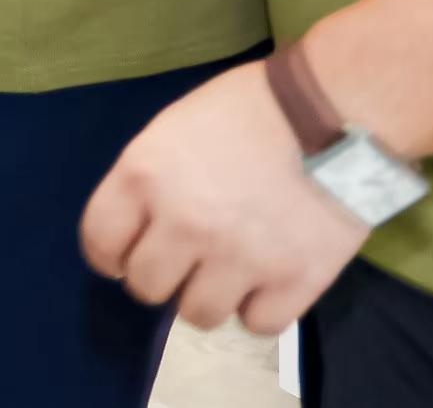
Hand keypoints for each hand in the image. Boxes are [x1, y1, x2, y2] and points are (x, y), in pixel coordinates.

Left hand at [81, 63, 371, 334]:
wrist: (333, 112)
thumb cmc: (246, 109)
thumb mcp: (173, 129)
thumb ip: (148, 181)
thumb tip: (140, 228)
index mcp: (144, 176)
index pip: (99, 244)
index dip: (110, 256)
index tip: (125, 258)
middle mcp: (184, 223)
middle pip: (147, 288)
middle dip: (161, 276)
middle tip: (184, 261)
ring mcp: (240, 257)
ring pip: (199, 315)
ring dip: (209, 297)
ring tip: (228, 272)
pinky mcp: (294, 280)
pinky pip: (258, 324)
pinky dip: (261, 309)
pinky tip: (268, 282)